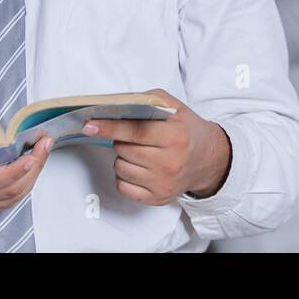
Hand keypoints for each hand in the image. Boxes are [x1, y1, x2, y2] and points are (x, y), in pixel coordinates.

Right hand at [0, 111, 52, 227]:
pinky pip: (4, 204)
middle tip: (45, 142)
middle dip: (33, 167)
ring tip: (43, 152)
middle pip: (9, 190)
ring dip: (31, 178)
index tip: (32, 150)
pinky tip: (29, 171)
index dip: (15, 169)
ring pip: (10, 199)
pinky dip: (21, 188)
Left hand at [82, 88, 231, 205]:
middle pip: (124, 149)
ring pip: (120, 168)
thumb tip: (116, 104)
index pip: (135, 131)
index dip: (110, 127)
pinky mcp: (157, 198)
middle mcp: (170, 161)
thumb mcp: (174, 107)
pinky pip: (123, 187)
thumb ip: (148, 99)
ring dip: (122, 157)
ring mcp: (163, 182)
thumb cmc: (187, 131)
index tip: (90, 125)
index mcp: (175, 136)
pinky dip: (124, 176)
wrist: (208, 159)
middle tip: (133, 137)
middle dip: (121, 140)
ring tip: (139, 152)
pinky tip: (138, 168)